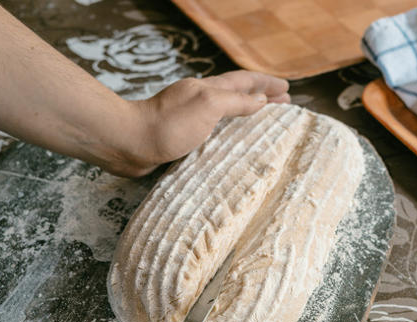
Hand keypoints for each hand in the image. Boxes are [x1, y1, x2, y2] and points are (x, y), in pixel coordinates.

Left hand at [92, 70, 289, 176]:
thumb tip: (260, 101)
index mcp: (208, 89)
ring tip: (262, 123)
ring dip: (245, 115)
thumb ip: (235, 102)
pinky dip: (228, 134)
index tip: (286, 89)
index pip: (244, 81)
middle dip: (260, 98)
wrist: (130, 143)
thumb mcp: (208, 106)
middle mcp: (199, 100)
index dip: (266, 84)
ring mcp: (189, 118)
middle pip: (236, 95)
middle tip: (283, 104)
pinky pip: (213, 132)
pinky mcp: (180, 137)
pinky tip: (230, 145)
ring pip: (225, 113)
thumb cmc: (168, 124)